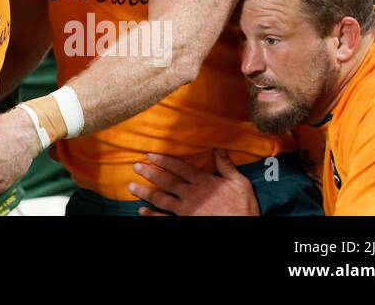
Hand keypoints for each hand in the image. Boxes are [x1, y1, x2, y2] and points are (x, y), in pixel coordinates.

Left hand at [129, 150, 258, 215]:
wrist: (243, 227)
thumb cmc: (243, 207)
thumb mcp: (240, 183)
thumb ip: (226, 166)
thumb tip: (218, 148)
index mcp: (203, 182)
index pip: (179, 168)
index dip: (163, 160)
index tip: (150, 155)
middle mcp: (191, 195)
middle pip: (166, 181)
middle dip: (149, 173)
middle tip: (135, 167)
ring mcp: (186, 210)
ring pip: (161, 199)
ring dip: (145, 192)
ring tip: (131, 186)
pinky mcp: (185, 222)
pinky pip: (164, 219)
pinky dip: (152, 215)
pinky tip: (141, 210)